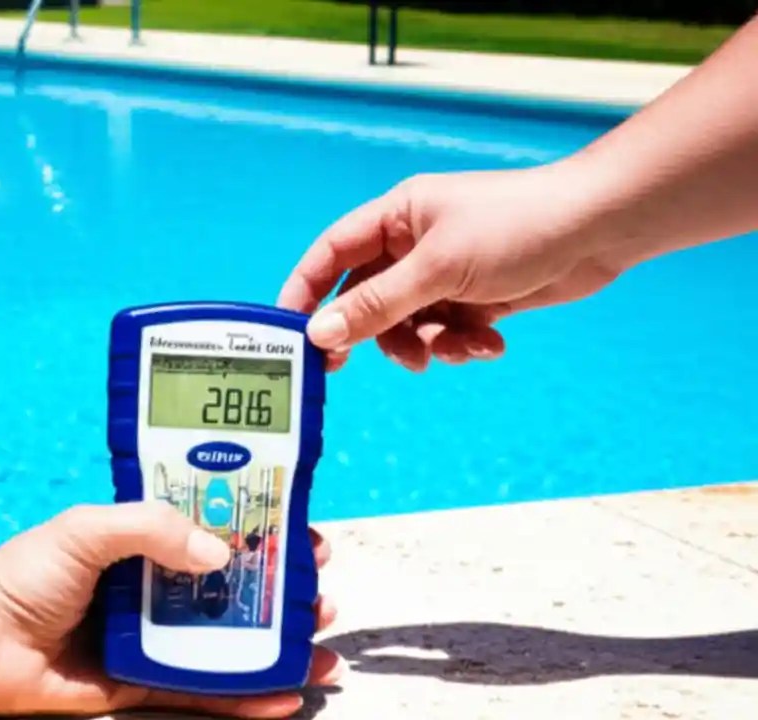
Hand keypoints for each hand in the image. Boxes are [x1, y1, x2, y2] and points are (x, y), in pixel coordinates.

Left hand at [0, 502, 341, 717]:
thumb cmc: (21, 579)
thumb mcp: (87, 529)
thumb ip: (153, 527)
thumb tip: (219, 554)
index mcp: (142, 542)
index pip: (216, 532)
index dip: (261, 534)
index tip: (302, 536)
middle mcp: (154, 589)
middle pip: (235, 590)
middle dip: (284, 594)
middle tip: (318, 595)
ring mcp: (154, 639)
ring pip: (230, 644)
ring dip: (279, 648)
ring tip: (319, 648)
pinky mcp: (146, 684)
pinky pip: (205, 693)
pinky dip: (247, 698)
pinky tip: (283, 696)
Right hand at [277, 161, 627, 371]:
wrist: (601, 228)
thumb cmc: (518, 226)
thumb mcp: (438, 270)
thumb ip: (376, 306)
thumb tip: (321, 335)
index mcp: (395, 217)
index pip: (330, 254)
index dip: (305, 292)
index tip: (289, 334)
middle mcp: (414, 243)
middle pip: (366, 298)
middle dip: (373, 334)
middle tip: (351, 369)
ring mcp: (446, 272)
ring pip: (408, 323)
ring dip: (426, 344)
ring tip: (453, 350)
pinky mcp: (477, 297)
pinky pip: (448, 331)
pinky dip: (463, 343)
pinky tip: (490, 343)